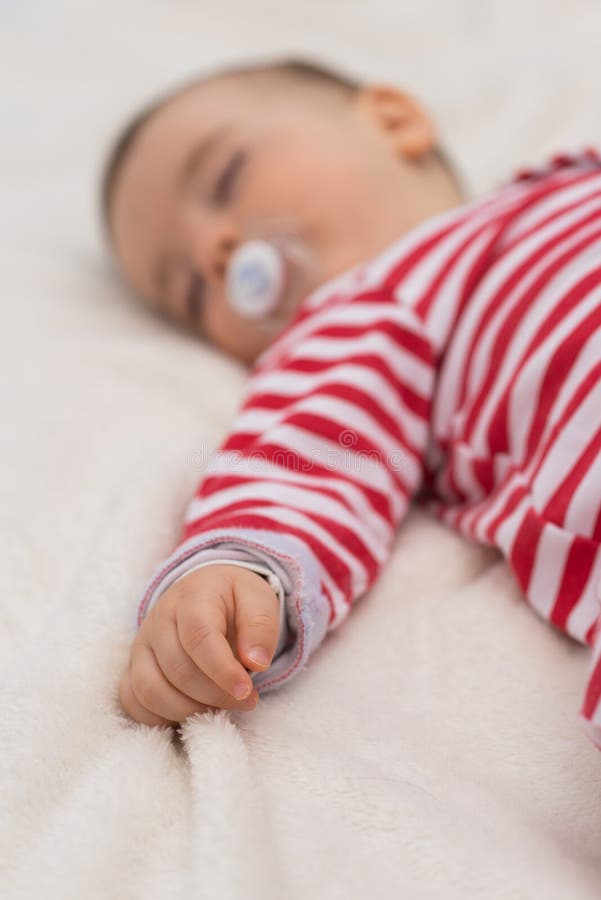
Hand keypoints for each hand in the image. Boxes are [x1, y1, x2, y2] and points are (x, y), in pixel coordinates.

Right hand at [119, 564, 280, 725]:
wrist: (205, 591)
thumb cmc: (234, 599)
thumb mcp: (258, 597)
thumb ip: (261, 626)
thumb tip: (257, 663)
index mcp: (191, 597)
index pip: (198, 637)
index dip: (222, 670)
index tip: (246, 690)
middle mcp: (159, 620)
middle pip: (177, 670)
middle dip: (215, 695)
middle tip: (246, 699)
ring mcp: (142, 645)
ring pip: (150, 690)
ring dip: (189, 710)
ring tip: (220, 707)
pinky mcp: (134, 667)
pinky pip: (133, 702)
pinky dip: (160, 717)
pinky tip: (192, 713)